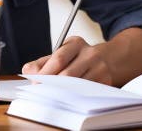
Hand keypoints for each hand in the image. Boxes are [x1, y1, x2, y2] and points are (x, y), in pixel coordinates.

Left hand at [21, 28, 141, 86]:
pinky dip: (74, 96)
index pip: (58, 58)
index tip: (34, 81)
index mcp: (76, 43)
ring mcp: (99, 70)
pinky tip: (66, 98)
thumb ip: (44, 61)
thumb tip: (29, 71)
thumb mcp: (64, 51)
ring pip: (77, 85)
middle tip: (40, 91)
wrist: (112, 58)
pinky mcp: (105, 83)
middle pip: (67, 74)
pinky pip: (86, 92)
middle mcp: (90, 55)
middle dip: (51, 84)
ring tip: (50, 95)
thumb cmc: (83, 56)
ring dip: (61, 92)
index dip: (44, 71)